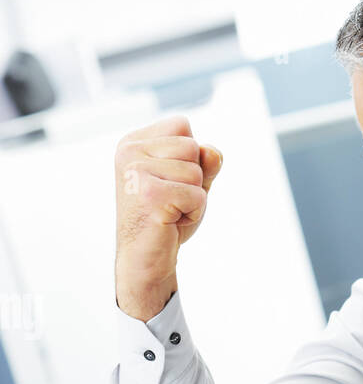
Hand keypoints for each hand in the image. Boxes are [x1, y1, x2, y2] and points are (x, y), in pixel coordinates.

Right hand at [115, 115, 222, 320]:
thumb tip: (211, 151)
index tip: (170, 181)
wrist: (146, 258)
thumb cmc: (167, 218)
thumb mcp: (191, 182)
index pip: (183, 124)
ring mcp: (136, 171)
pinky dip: (194, 212)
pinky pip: (197, 194)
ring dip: (194, 197)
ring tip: (171, 211)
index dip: (190, 157)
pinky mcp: (149, 194)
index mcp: (134, 141)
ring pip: (196, 171)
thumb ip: (205, 161)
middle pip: (192, 146)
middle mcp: (130, 151)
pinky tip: (171, 221)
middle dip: (194, 178)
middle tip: (172, 200)